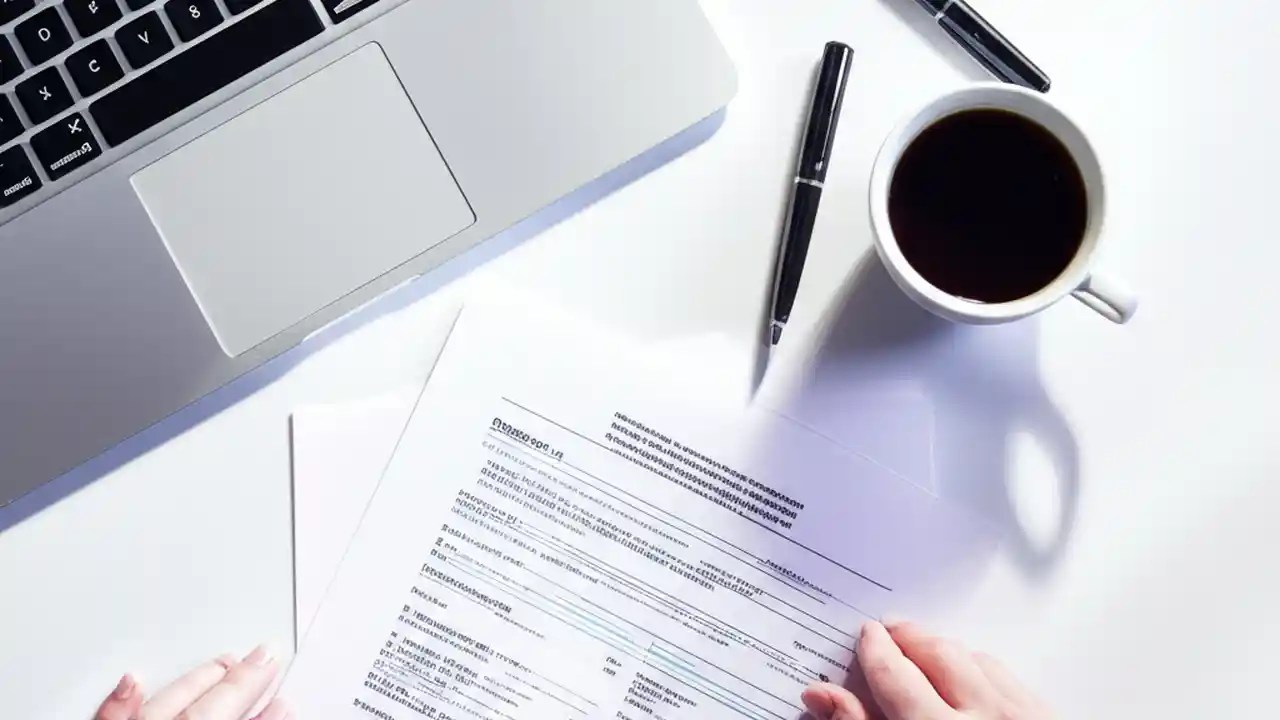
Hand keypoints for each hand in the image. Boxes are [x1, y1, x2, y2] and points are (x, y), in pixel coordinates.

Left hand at [94, 645, 290, 719]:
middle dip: (238, 679)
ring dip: (196, 680)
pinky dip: (119, 701)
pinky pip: (106, 719)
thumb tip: (280, 708)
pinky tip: (131, 679)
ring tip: (223, 661)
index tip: (278, 677)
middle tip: (263, 654)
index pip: (229, 710)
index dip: (256, 689)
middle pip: (203, 706)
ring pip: (163, 704)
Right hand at [802, 621, 1053, 719]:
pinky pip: (1014, 679)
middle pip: (937, 655)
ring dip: (947, 653)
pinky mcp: (1049, 717)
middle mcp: (984, 715)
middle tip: (887, 635)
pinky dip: (986, 671)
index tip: (866, 635)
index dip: (875, 650)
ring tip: (925, 655)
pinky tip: (973, 679)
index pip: (894, 673)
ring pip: (977, 660)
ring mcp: (1024, 716)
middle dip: (909, 641)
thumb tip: (820, 695)